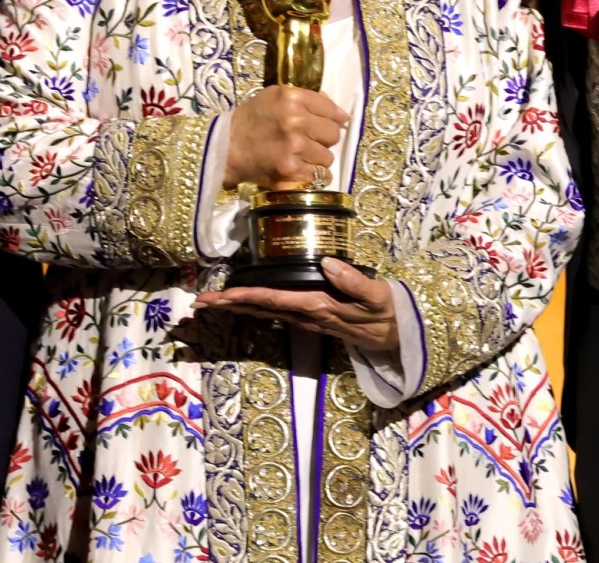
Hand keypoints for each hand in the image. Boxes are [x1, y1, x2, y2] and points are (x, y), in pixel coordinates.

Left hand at [196, 258, 398, 350]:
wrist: (398, 336)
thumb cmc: (388, 312)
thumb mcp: (377, 296)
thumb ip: (353, 281)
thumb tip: (326, 262)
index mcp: (318, 307)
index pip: (275, 300)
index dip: (247, 296)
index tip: (223, 294)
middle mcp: (307, 316)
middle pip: (261, 309)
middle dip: (230, 305)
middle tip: (200, 301)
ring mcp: (308, 320)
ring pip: (265, 312)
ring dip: (238, 307)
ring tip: (213, 301)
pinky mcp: (311, 318)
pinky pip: (276, 312)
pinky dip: (256, 306)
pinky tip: (245, 303)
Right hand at [224, 85, 350, 189]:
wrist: (227, 146)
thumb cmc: (252, 118)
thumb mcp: (276, 96)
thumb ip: (307, 99)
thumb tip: (340, 113)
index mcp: (292, 99)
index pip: (331, 109)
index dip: (334, 118)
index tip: (334, 123)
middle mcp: (295, 121)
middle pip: (333, 134)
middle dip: (324, 138)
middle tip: (311, 140)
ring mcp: (294, 148)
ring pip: (327, 157)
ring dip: (318, 158)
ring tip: (303, 155)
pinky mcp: (290, 171)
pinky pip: (320, 176)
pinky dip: (315, 175)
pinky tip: (304, 170)